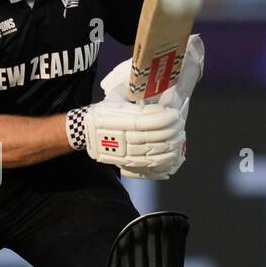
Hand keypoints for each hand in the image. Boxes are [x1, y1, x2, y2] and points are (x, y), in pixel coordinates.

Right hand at [66, 95, 183, 173]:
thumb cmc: (103, 112)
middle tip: (181, 124)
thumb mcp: (115, 101)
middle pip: (152, 138)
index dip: (164, 119)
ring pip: (153, 154)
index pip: (146, 122)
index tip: (176, 114)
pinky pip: (148, 167)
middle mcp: (119, 139)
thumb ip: (135, 100)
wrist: (85, 132)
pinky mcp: (125, 164)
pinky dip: (163, 164)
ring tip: (180, 137)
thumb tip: (161, 98)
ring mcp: (122, 155)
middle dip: (172, 131)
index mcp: (116, 121)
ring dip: (171, 146)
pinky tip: (173, 157)